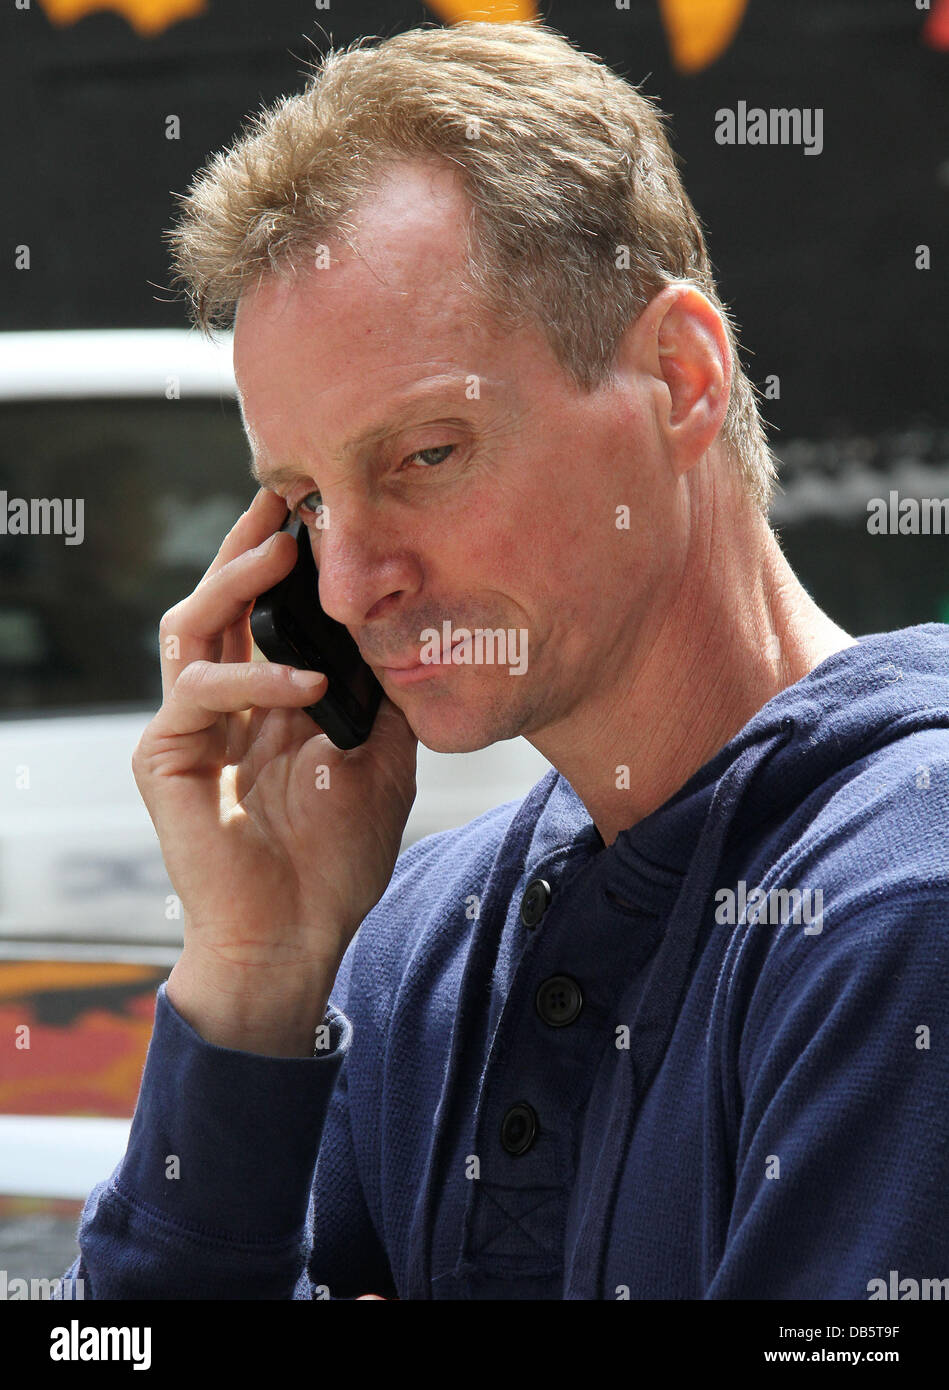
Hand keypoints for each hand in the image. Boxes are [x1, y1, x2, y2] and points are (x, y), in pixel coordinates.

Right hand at [133, 487, 417, 1042]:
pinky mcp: (167, 757)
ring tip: (283, 553)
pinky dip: (253, 680)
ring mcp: (191, 727)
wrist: (296, 937)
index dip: (285, 564)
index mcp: (268, 702)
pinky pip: (199, 694)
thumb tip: (409, 631)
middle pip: (220, 601)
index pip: (266, 612)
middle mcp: (224, 704)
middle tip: (285, 501)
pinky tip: (307, 682)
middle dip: (248, 546)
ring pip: (192, 626)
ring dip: (233, 582)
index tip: (323, 516)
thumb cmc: (336, 860)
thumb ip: (382, 698)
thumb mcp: (382, 763)